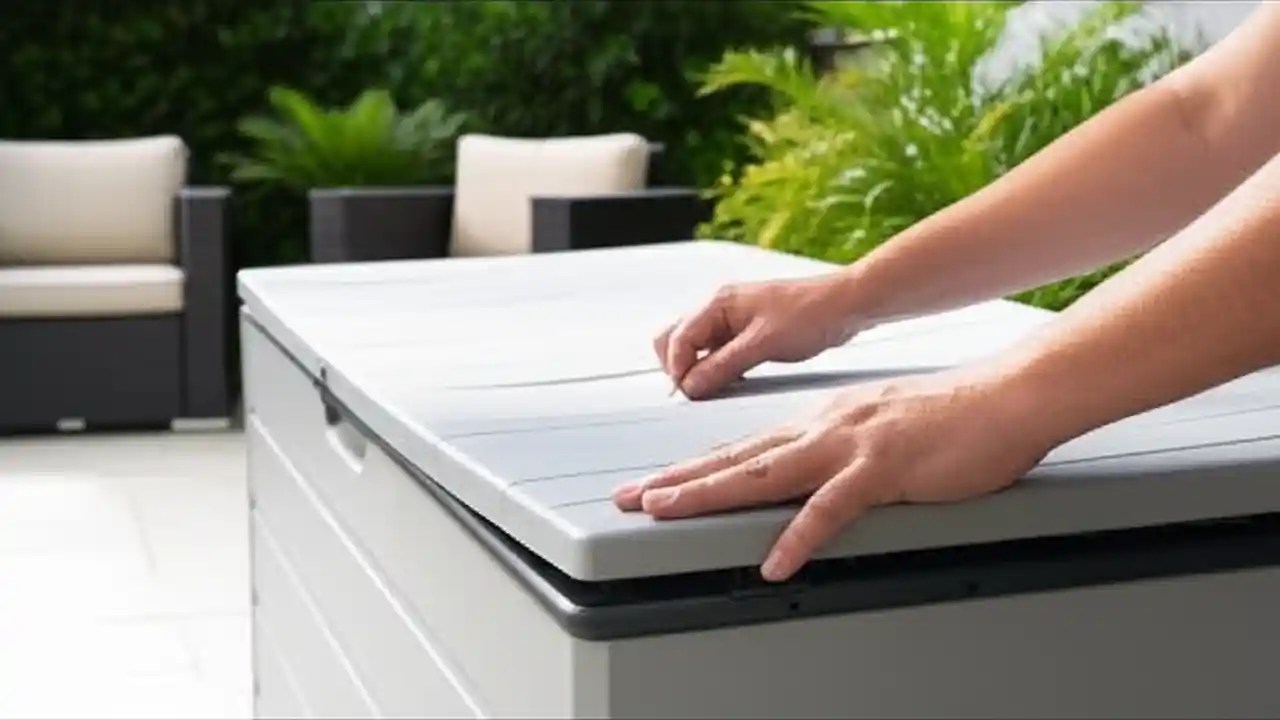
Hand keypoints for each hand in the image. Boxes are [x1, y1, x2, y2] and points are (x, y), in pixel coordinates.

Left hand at [613, 369, 1053, 581]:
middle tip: (632, 497)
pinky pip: (832, 508)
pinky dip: (800, 537)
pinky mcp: (883, 469)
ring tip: (665, 510)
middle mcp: (824, 428)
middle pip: (738, 457)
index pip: (746, 447)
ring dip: (710, 493)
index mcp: (822, 421)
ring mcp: (850, 446)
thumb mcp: (881, 430)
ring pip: (764, 472)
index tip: (658, 481)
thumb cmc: (951, 419)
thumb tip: (817, 477)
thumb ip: (844, 451)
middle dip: (680, 479)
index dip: (697, 466)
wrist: (1004, 398)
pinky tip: (775, 562)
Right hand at [655, 274, 863, 398]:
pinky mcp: (746, 332)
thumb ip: (722, 366)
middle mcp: (719, 309)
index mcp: (717, 304)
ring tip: (716, 389)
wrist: (845, 305)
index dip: (677, 370)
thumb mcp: (762, 344)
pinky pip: (718, 352)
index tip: (687, 394)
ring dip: (699, 370)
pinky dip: (717, 369)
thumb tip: (689, 386)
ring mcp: (731, 320)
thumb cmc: (810, 314)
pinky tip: (733, 382)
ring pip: (696, 348)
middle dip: (679, 367)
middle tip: (696, 393)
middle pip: (675, 340)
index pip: (676, 339)